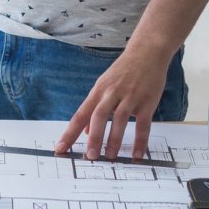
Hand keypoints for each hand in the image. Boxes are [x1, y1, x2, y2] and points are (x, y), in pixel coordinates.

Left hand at [54, 48, 171, 160]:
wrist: (147, 52)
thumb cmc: (123, 71)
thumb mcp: (104, 85)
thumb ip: (94, 107)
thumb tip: (85, 130)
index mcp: (98, 91)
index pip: (80, 114)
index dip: (70, 133)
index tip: (60, 148)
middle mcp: (112, 93)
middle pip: (98, 116)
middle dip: (93, 138)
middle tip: (90, 156)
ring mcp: (130, 96)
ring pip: (120, 120)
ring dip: (114, 140)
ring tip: (110, 157)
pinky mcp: (147, 101)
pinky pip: (143, 124)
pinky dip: (140, 141)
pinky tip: (137, 154)